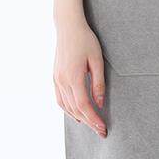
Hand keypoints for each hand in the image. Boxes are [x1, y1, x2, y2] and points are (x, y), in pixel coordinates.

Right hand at [54, 21, 106, 135]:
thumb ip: (98, 82)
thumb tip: (100, 102)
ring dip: (79, 118)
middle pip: (75, 109)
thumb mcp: (97, 60)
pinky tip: (76, 114)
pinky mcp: (55, 77)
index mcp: (73, 77)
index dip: (94, 119)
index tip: (103, 128)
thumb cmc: (85, 40)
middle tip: (101, 132)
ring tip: (92, 125)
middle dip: (89, 122)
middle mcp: (62, 81)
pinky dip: (68, 110)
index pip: (84, 105)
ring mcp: (56, 79)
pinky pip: (60, 99)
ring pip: (66, 106)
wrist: (67, 27)